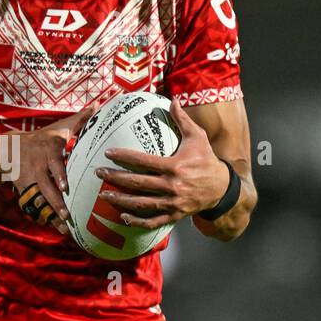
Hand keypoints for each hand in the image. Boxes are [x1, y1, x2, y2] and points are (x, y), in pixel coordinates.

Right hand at [12, 101, 99, 234]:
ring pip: (41, 201)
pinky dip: (45, 219)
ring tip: (65, 228)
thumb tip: (100, 105)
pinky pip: (35, 207)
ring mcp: (30, 182)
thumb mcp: (58, 128)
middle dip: (55, 201)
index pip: (53, 164)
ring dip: (52, 215)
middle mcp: (38, 168)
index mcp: (48, 152)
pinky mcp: (25, 192)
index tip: (65, 186)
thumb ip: (80, 119)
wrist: (9, 150)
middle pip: (46, 187)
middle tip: (67, 214)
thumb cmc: (42, 139)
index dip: (58, 175)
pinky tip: (57, 229)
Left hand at [96, 95, 229, 229]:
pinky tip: (122, 216)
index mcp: (175, 166)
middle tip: (98, 173)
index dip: (124, 157)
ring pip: (141, 203)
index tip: (108, 153)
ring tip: (104, 195)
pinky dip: (137, 221)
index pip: (144, 161)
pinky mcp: (174, 215)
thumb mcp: (198, 137)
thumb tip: (172, 99)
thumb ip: (182, 119)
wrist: (222, 188)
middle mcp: (172, 186)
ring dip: (121, 200)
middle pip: (137, 183)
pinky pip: (152, 220)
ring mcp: (172, 203)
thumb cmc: (207, 160)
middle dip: (115, 178)